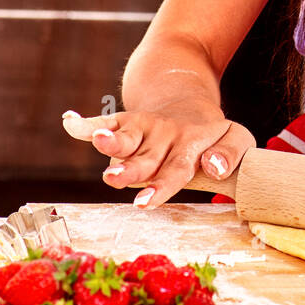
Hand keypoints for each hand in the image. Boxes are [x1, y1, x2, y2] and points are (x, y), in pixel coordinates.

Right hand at [62, 99, 254, 207]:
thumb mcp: (236, 138)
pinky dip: (85, 123)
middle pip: (145, 158)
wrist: (186, 101)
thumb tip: (215, 169)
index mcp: (191, 145)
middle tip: (112, 178)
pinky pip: (105, 119)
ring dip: (111, 141)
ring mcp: (143, 127)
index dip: (161, 186)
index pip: (177, 169)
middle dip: (129, 170)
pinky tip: (69, 121)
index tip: (144, 203)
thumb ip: (230, 154)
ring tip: (98, 140)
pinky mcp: (126, 120)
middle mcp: (165, 136)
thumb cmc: (211, 134)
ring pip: (125, 138)